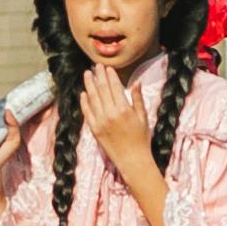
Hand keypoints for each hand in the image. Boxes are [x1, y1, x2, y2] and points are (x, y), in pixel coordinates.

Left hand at [82, 62, 155, 178]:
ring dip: (89, 85)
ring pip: (92, 98)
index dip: (110, 76)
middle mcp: (110, 114)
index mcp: (124, 109)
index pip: (114, 88)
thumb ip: (138, 99)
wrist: (132, 160)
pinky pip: (87, 112)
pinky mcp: (94, 129)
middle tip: (96, 66)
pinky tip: (83, 93)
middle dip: (99, 76)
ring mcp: (100, 122)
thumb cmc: (141, 138)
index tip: (107, 68)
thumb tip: (137, 82)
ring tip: (87, 74)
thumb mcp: (143, 117)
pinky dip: (84, 102)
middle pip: (102, 90)